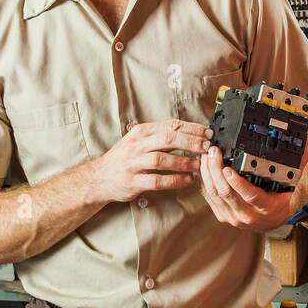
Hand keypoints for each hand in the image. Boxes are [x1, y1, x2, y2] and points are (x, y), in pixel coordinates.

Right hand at [91, 120, 207, 202]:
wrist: (100, 178)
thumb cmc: (125, 158)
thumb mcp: (139, 141)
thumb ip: (161, 137)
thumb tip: (192, 134)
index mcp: (141, 132)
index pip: (170, 125)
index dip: (192, 129)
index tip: (207, 133)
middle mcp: (136, 145)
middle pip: (168, 139)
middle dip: (190, 142)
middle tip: (206, 147)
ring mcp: (133, 163)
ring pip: (162, 159)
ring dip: (184, 162)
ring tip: (199, 165)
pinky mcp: (132, 181)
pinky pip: (157, 180)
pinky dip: (174, 180)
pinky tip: (186, 180)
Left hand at [197, 147, 297, 231]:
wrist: (273, 221)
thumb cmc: (281, 200)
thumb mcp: (293, 184)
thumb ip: (299, 163)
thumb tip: (304, 143)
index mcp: (265, 207)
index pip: (249, 196)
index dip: (237, 183)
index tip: (228, 169)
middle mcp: (247, 215)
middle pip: (226, 193)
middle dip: (216, 170)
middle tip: (214, 152)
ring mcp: (233, 217)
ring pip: (215, 194)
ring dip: (207, 173)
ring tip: (207, 155)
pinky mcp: (222, 215)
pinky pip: (209, 198)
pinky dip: (204, 181)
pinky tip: (203, 167)